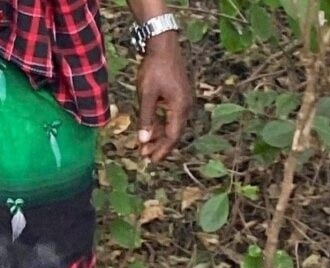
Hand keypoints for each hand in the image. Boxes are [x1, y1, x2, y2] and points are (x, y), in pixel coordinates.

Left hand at [135, 35, 191, 162]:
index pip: (172, 136)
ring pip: (172, 125)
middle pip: (174, 133)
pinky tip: (150, 129)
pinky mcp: (178, 96)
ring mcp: (183, 100)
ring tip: (144, 146)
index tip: (151, 161)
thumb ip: (146, 118)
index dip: (161, 150)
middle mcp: (185, 106)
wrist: (164, 46)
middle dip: (159, 146)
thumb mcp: (147, 95)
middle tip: (145, 157)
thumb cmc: (155, 69)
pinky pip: (171, 116)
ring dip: (159, 136)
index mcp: (180, 107)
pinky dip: (161, 124)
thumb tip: (144, 140)